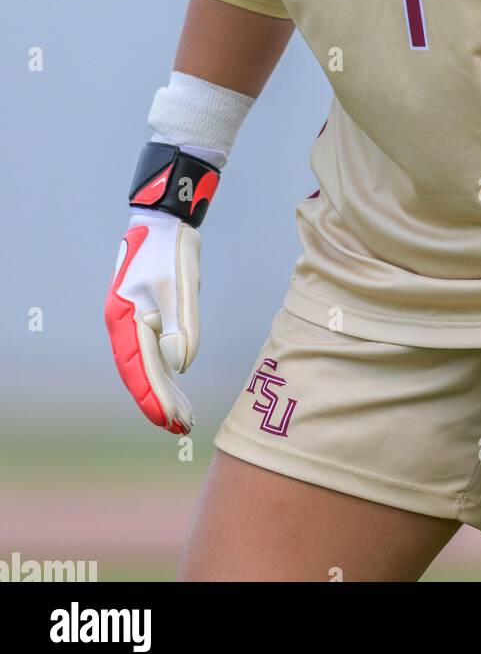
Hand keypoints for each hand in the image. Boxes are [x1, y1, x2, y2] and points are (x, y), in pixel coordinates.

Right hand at [104, 209, 200, 433]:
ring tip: (184, 420)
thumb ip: (182, 325)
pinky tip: (177, 391)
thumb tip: (181, 367)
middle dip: (160, 404)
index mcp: (126, 319)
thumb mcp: (180, 286)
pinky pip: (152, 354)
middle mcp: (124, 326)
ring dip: (163, 393)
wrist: (164, 224)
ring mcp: (132, 324)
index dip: (154, 397)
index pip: (140, 369)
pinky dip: (164, 375)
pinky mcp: (145, 319)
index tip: (170, 421)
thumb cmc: (171, 252)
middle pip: (141, 374)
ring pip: (146, 367)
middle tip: (182, 429)